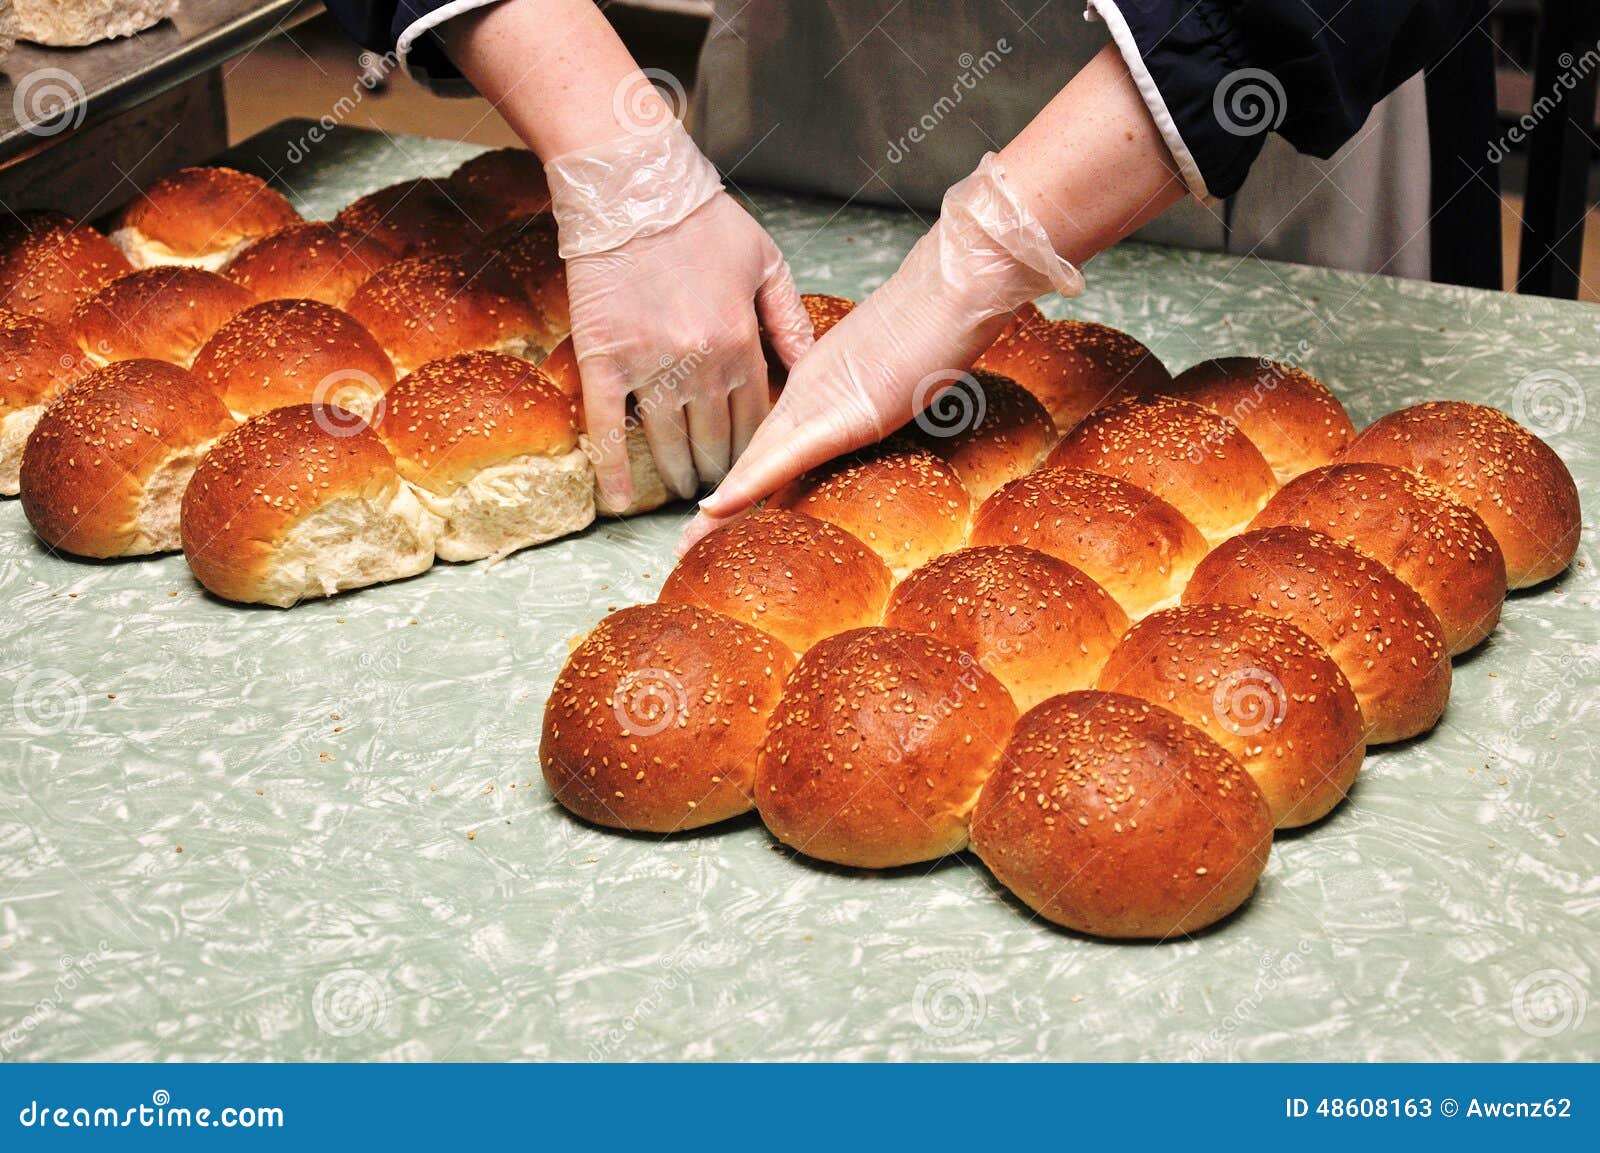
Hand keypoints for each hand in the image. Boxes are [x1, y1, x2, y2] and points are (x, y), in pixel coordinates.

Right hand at [548, 122, 811, 507]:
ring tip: (683, 488)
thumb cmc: (701, 219)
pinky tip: (619, 499)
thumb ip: (790, 320)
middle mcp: (701, 365)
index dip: (757, 448)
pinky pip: (608, 428)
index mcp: (743, 343)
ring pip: (669, 442)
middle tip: (718, 484)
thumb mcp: (766, 262)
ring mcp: (650, 365)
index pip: (758, 418)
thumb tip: (813, 366)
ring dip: (678, 473)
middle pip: (716, 440)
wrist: (631, 187)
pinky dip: (613, 468)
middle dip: (720, 469)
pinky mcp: (604, 360)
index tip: (755, 464)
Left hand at [682, 153, 1082, 549]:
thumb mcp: (896, 373)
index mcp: (815, 387)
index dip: (740, 481)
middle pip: (752, 459)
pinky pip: (787, 455)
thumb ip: (875, 395)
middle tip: (682, 547)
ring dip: (723, 508)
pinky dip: (751, 483)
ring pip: (758, 463)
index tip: (713, 516)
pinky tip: (719, 508)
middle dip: (719, 508)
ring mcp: (820, 402)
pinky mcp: (843, 413)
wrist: (953, 290)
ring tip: (689, 545)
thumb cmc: (936, 326)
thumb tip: (874, 412)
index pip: (767, 443)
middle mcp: (806, 395)